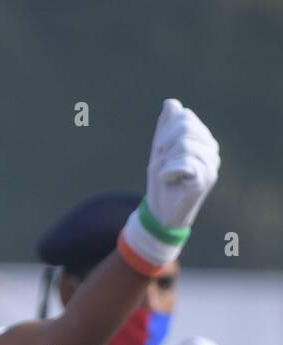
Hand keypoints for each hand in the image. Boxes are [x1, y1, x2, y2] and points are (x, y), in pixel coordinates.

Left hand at [121, 100, 219, 274]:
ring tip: (168, 175)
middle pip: (185, 127)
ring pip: (183, 145)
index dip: (165, 133)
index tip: (162, 152)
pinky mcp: (204, 180)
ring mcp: (211, 165)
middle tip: (164, 165)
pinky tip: (168, 180)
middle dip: (165, 145)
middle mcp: (212, 150)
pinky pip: (183, 163)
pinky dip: (168, 172)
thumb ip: (165, 128)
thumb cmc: (162, 182)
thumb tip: (171, 103)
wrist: (160, 213)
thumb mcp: (160, 151)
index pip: (184, 117)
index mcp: (204, 140)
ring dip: (165, 161)